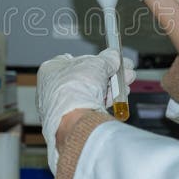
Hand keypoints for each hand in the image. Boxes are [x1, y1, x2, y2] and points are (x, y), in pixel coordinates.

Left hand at [36, 49, 135, 173]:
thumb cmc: (75, 89)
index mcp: (51, 70)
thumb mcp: (97, 64)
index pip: (75, 60)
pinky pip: (92, 106)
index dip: (96, 59)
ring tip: (126, 83)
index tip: (110, 59)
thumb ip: (107, 59)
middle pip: (88, 77)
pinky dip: (107, 101)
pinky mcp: (74, 120)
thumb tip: (113, 57)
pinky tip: (120, 97)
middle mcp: (54, 88)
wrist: (74, 121)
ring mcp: (64, 105)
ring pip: (92, 92)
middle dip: (110, 74)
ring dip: (112, 87)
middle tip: (125, 72)